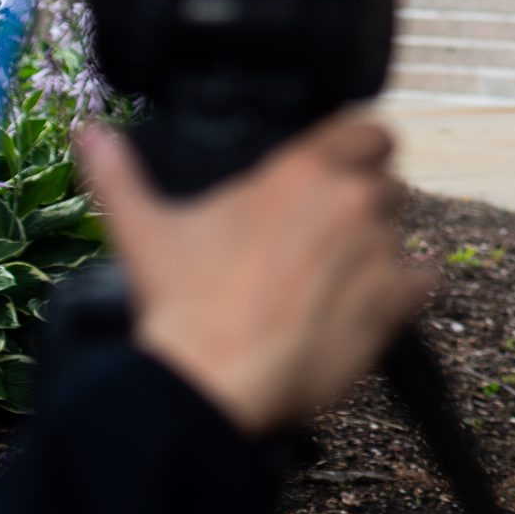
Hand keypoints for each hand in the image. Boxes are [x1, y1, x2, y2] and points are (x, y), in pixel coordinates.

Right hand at [78, 116, 435, 436]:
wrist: (207, 383)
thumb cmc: (180, 307)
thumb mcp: (143, 230)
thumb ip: (118, 175)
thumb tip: (88, 135)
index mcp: (299, 170)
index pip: (366, 129)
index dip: (360, 149)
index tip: (342, 173)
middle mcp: (348, 197)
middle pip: (386, 184)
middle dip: (362, 207)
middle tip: (322, 245)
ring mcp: (377, 245)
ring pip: (401, 233)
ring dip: (376, 252)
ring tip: (330, 287)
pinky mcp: (396, 296)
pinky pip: (426, 276)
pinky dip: (409, 288)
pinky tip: (374, 304)